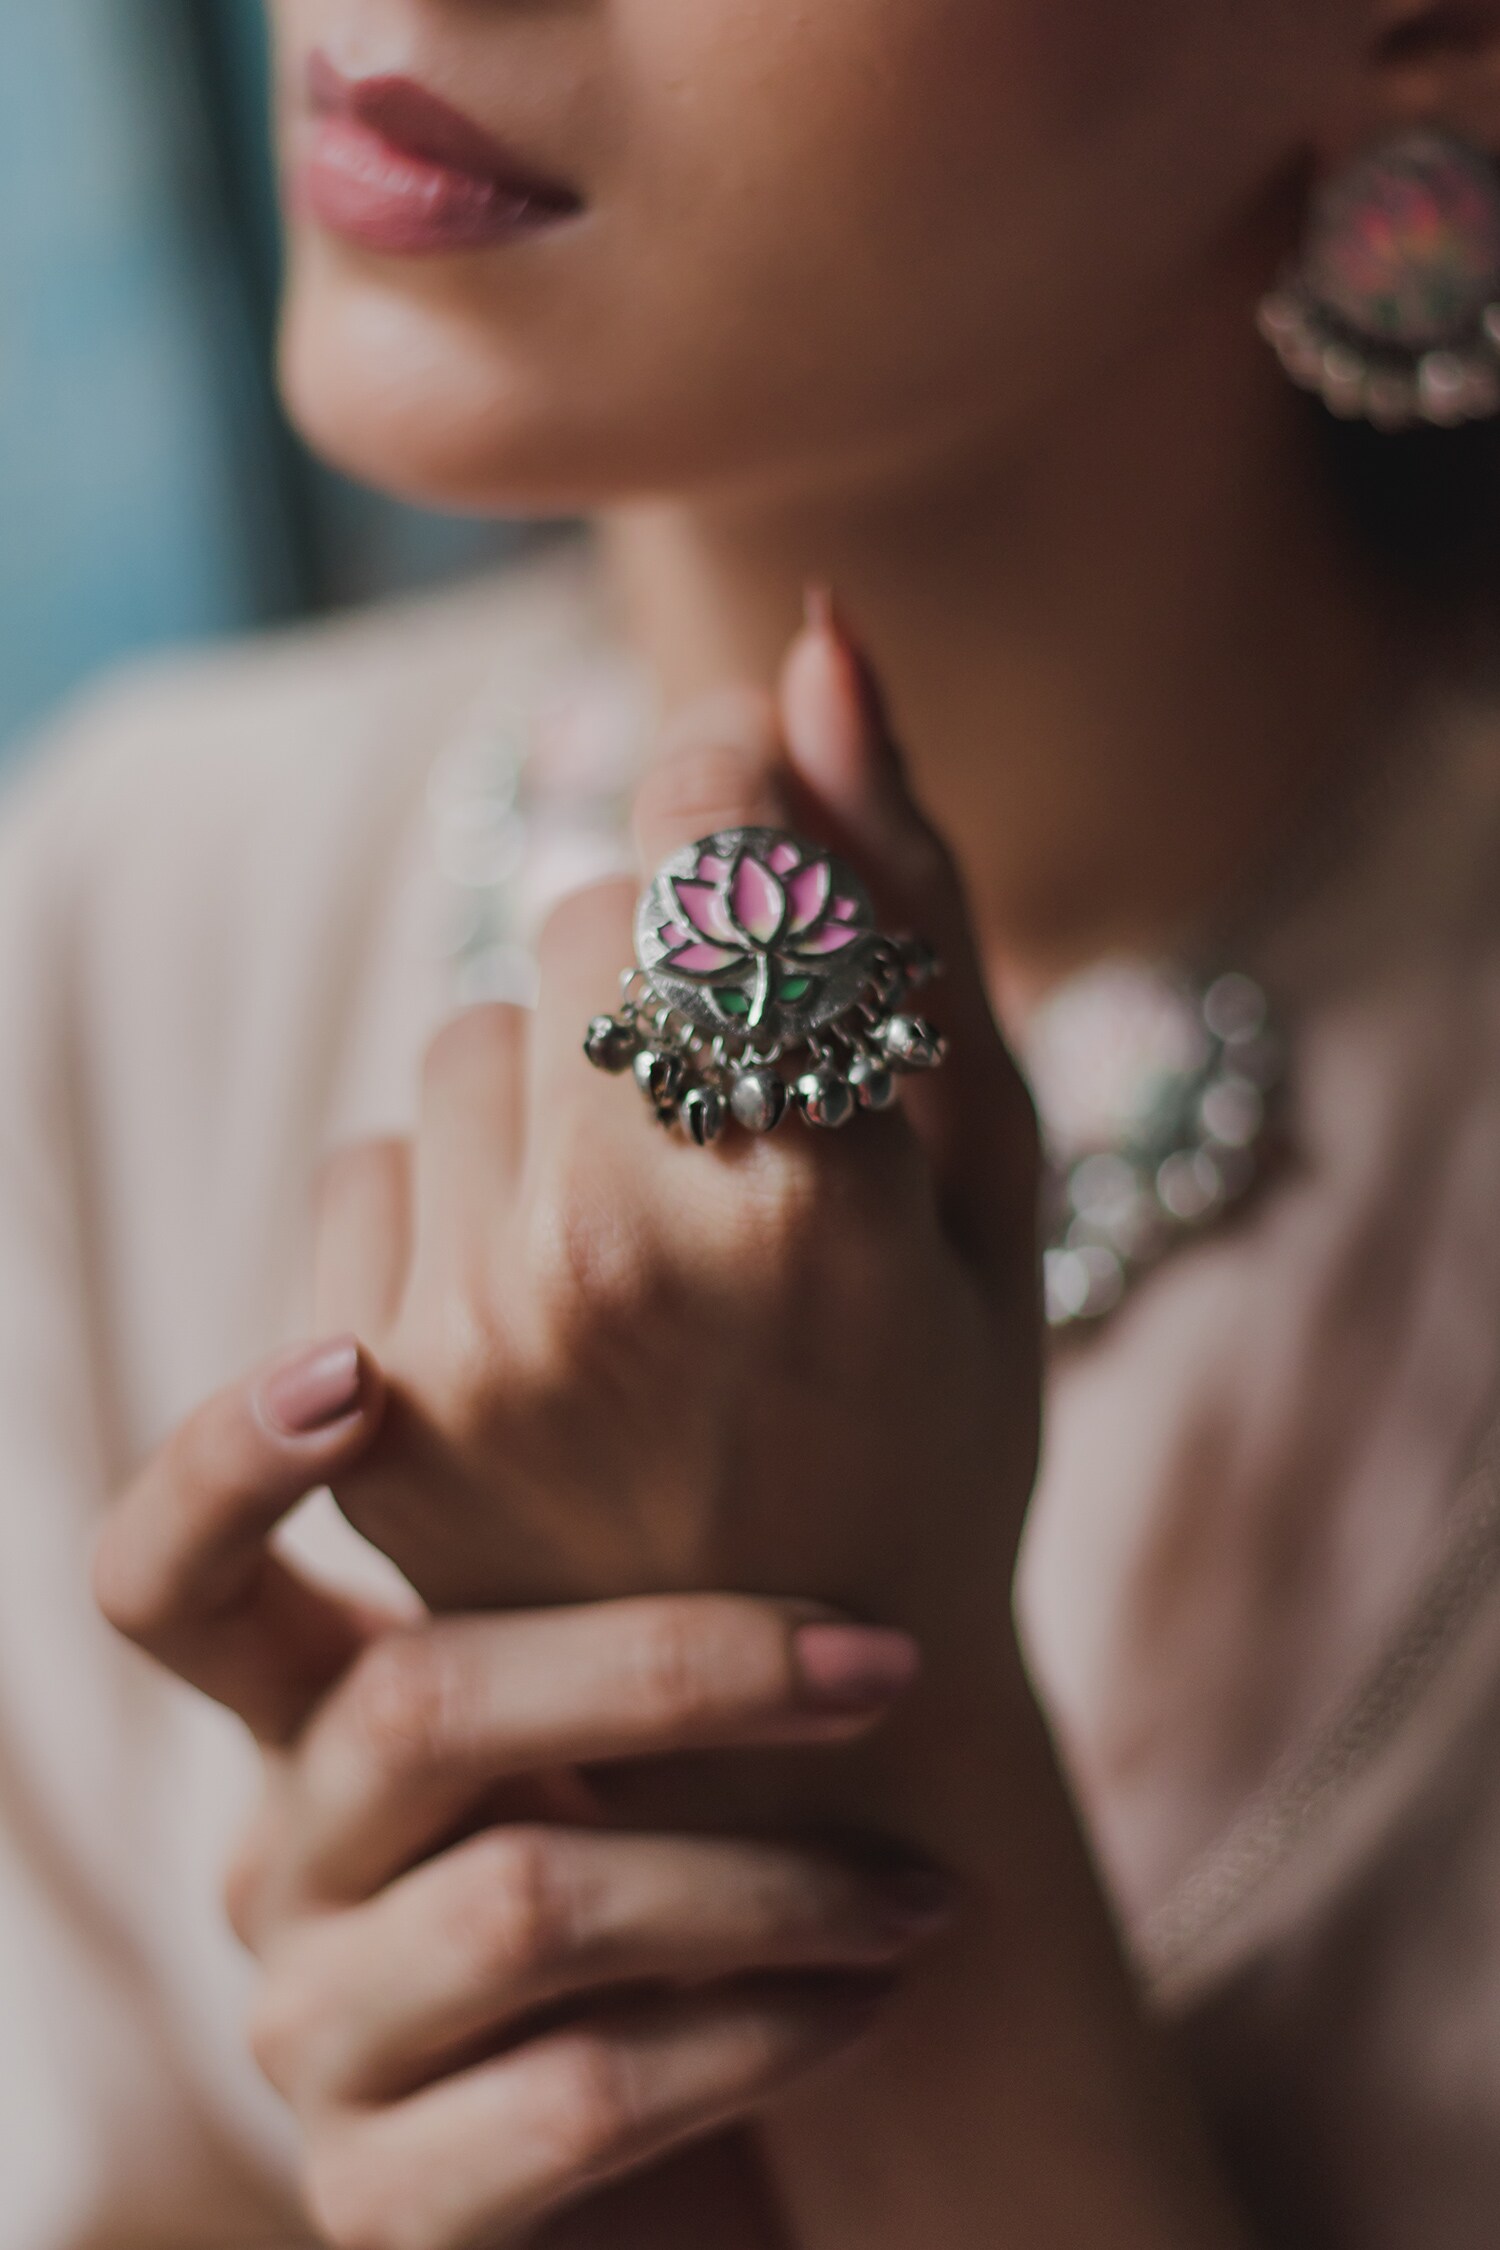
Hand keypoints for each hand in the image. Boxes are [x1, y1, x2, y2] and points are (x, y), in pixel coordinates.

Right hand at [94, 1360, 946, 2249]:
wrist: (732, 2173)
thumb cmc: (695, 1887)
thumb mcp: (635, 1734)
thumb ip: (625, 1590)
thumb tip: (775, 1368)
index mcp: (314, 1720)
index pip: (168, 1582)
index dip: (218, 1468)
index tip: (354, 1369)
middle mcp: (278, 1866)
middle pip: (411, 1705)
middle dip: (673, 1666)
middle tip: (884, 1661)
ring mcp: (313, 2044)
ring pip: (523, 1903)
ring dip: (769, 1882)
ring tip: (924, 1887)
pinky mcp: (383, 2209)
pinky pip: (578, 2094)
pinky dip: (759, 2033)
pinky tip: (871, 2002)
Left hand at [314, 601, 1040, 1655]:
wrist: (792, 1728)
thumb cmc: (937, 1422)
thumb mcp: (987, 1178)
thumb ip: (905, 899)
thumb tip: (813, 640)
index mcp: (822, 1199)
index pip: (717, 850)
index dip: (726, 784)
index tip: (737, 788)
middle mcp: (620, 1258)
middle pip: (579, 920)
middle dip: (662, 964)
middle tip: (734, 1108)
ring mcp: (473, 1338)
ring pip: (471, 1035)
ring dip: (558, 1089)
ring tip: (647, 1243)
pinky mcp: (370, 1401)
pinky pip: (373, 1156)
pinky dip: (455, 1194)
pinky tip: (542, 1313)